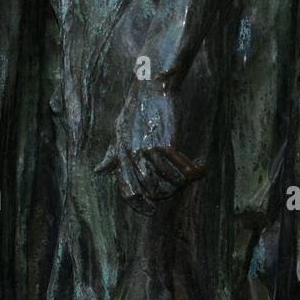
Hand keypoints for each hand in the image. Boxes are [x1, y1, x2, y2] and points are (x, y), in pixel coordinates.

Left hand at [95, 83, 204, 213]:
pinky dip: (194, 171)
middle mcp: (133, 156)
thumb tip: (98, 170)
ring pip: (169, 182)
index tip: (152, 211)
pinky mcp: (166, 143)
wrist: (150, 88)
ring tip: (191, 175)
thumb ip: (111, 154)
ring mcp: (150, 150)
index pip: (127, 192)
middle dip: (167, 194)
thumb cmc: (135, 109)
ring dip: (183, 183)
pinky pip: (182, 168)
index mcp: (121, 156)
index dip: (139, 206)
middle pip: (151, 191)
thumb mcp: (117, 131)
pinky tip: (200, 166)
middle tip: (178, 188)